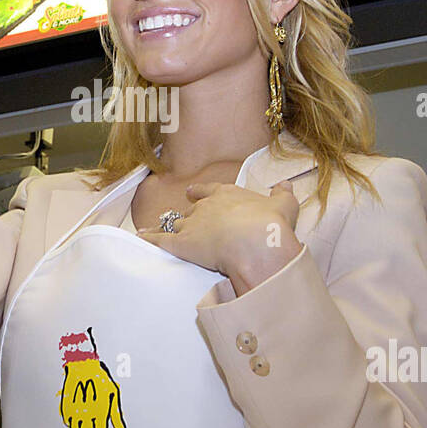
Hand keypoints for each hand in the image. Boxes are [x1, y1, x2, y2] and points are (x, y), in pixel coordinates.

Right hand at [59, 359, 125, 427]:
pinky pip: (67, 421)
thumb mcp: (113, 395)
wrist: (82, 367)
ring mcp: (75, 411)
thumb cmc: (100, 379)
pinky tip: (73, 425)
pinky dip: (70, 425)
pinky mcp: (66, 406)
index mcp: (100, 412)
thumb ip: (116, 416)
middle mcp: (86, 414)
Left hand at [137, 180, 301, 293]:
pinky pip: (160, 239)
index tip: (192, 192)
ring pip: (176, 223)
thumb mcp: (285, 205)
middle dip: (189, 215)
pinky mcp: (181, 243)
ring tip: (163, 231)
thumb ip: (282, 194)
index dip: (201, 192)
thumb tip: (285, 184)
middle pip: (192, 210)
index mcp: (228, 194)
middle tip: (186, 219)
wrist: (256, 243)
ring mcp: (191, 224)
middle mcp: (206, 206)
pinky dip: (150, 237)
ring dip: (171, 227)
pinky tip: (141, 237)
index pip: (210, 190)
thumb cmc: (271, 224)